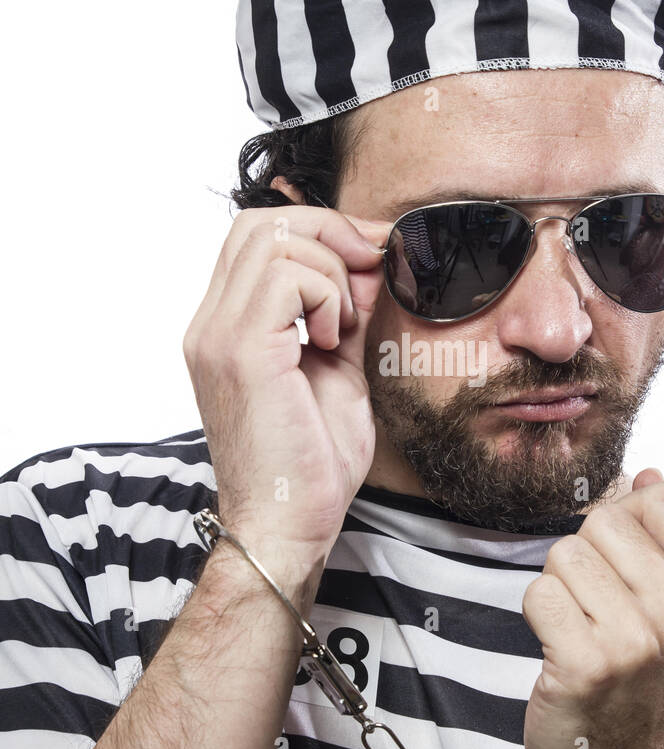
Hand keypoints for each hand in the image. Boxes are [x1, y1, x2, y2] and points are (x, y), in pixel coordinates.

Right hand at [182, 203, 390, 587]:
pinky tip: (335, 342)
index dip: (319, 229)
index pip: (255, 236)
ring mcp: (219, 336)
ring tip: (342, 327)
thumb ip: (344, 314)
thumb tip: (369, 263)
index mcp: (225, 328)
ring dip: (329, 270)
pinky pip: (288, 276)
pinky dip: (327, 296)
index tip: (368, 257)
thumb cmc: (310, 464)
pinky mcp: (241, 351)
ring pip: (274, 238)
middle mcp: (210, 326)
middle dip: (328, 230)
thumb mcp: (338, 370)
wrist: (287, 526)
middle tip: (369, 270)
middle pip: (259, 223)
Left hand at [522, 470, 663, 748]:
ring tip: (584, 629)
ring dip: (562, 586)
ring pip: (565, 553)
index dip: (629, 519)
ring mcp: (637, 642)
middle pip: (605, 519)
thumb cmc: (640, 676)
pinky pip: (538, 593)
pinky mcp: (586, 664)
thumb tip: (646, 473)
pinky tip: (561, 648)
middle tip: (601, 608)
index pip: (660, 496)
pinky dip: (539, 616)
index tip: (628, 566)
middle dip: (589, 555)